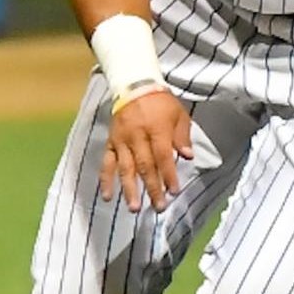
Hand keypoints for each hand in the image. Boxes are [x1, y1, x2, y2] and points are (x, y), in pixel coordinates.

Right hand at [101, 88, 193, 212]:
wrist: (134, 85)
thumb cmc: (161, 102)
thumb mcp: (179, 114)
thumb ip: (182, 136)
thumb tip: (188, 157)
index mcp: (157, 129)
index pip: (163, 156)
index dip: (168, 175)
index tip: (174, 192)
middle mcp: (137, 136)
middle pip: (145, 166)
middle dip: (152, 188)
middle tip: (158, 207)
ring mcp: (122, 140)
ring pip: (125, 168)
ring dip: (129, 189)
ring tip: (134, 208)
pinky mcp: (110, 142)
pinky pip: (106, 162)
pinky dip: (105, 180)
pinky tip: (108, 196)